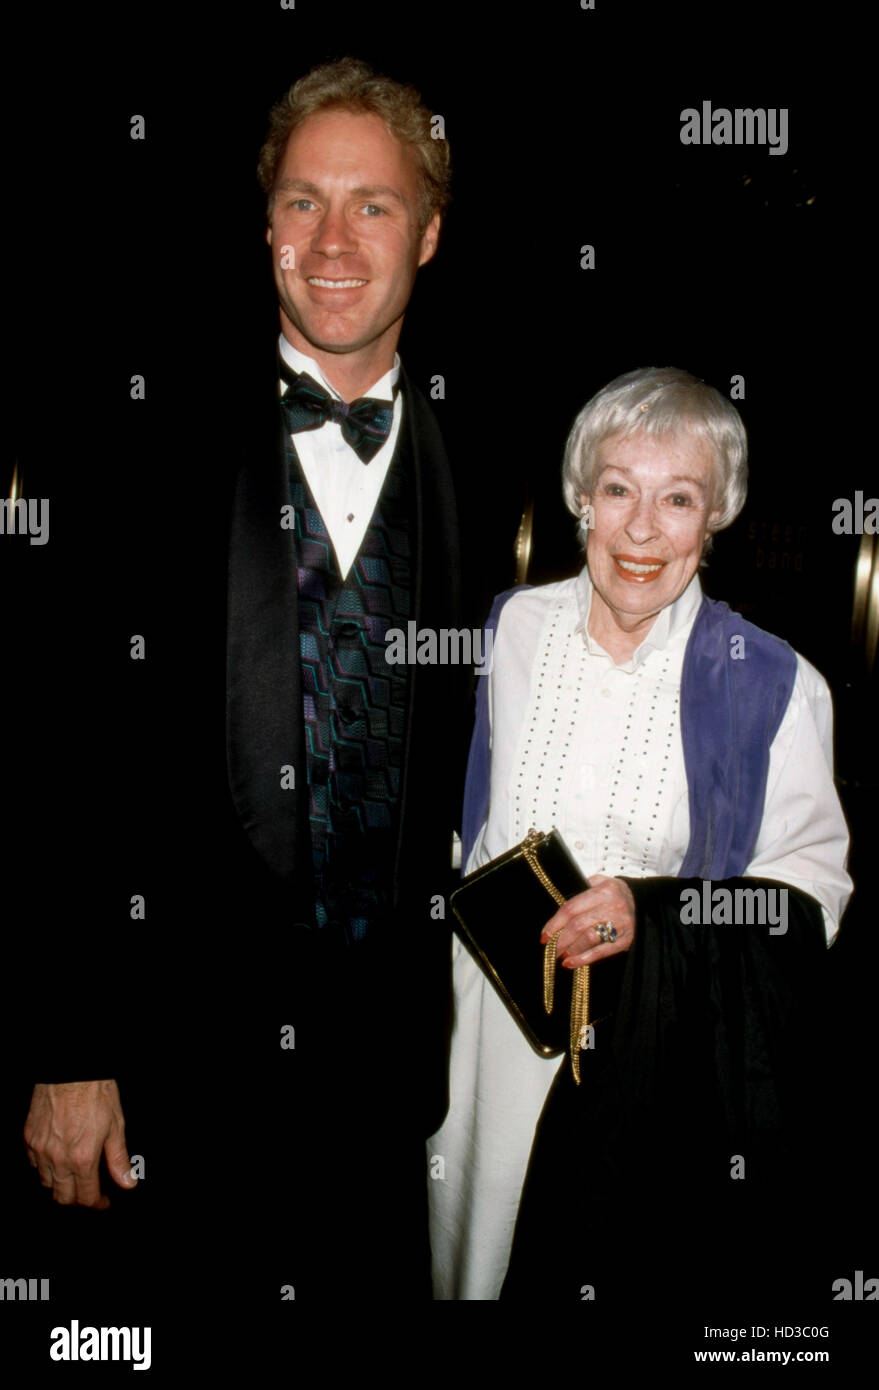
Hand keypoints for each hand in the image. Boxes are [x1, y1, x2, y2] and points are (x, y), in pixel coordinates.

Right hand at [23, 1080, 136, 1207]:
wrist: (71, 1071)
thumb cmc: (95, 1093)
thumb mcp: (116, 1125)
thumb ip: (119, 1159)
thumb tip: (127, 1183)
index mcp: (82, 1158)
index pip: (86, 1197)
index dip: (96, 1203)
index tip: (103, 1201)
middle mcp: (58, 1159)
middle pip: (63, 1197)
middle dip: (78, 1200)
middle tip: (89, 1192)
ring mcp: (40, 1149)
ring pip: (46, 1183)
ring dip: (60, 1185)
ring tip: (74, 1176)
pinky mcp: (29, 1139)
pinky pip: (34, 1165)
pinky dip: (45, 1168)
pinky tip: (57, 1159)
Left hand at [540, 873, 635, 967]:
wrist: (645, 903)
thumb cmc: (616, 894)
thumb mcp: (600, 882)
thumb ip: (581, 890)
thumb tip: (559, 911)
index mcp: (604, 890)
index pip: (572, 908)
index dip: (555, 923)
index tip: (544, 935)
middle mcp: (613, 906)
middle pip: (579, 924)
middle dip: (560, 939)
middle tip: (550, 948)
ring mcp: (621, 924)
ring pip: (589, 938)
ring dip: (571, 949)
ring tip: (561, 953)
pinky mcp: (626, 940)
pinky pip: (602, 951)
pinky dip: (584, 959)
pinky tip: (570, 963)